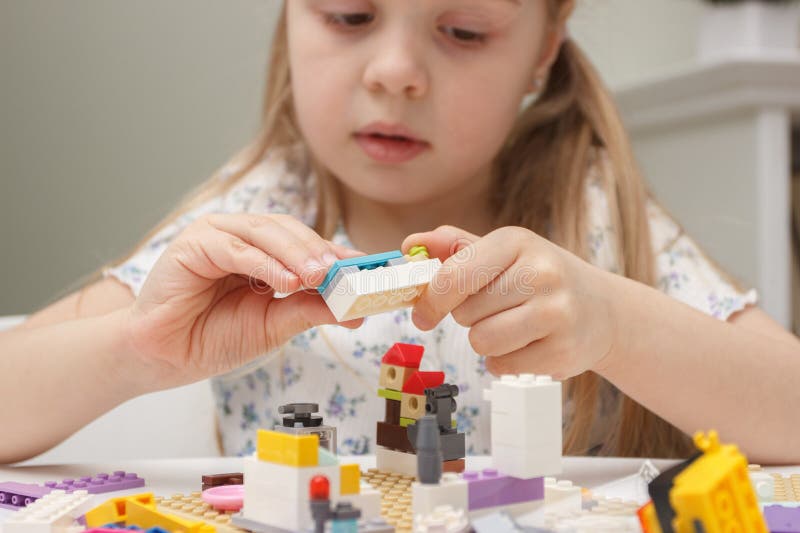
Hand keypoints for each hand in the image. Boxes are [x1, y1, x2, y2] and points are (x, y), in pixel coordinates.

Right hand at [123, 213, 362, 387]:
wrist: (164, 357)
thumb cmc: (213, 337)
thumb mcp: (275, 324)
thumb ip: (309, 310)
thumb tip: (354, 311)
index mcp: (261, 251)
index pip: (304, 243)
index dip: (334, 254)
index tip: (364, 270)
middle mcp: (240, 236)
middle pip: (288, 230)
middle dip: (318, 251)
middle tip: (344, 272)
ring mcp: (216, 235)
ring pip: (265, 233)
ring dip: (296, 253)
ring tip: (320, 276)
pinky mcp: (193, 244)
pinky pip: (236, 248)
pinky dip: (265, 263)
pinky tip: (287, 281)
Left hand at [402, 225, 619, 378]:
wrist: (602, 311)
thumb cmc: (540, 279)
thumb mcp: (502, 252)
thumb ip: (454, 247)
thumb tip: (410, 244)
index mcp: (517, 241)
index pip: (454, 276)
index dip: (430, 300)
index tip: (422, 314)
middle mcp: (542, 273)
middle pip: (465, 313)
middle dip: (470, 316)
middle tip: (498, 308)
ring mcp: (557, 313)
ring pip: (481, 342)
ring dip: (486, 340)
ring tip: (513, 326)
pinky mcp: (562, 352)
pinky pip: (501, 366)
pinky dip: (504, 361)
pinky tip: (528, 344)